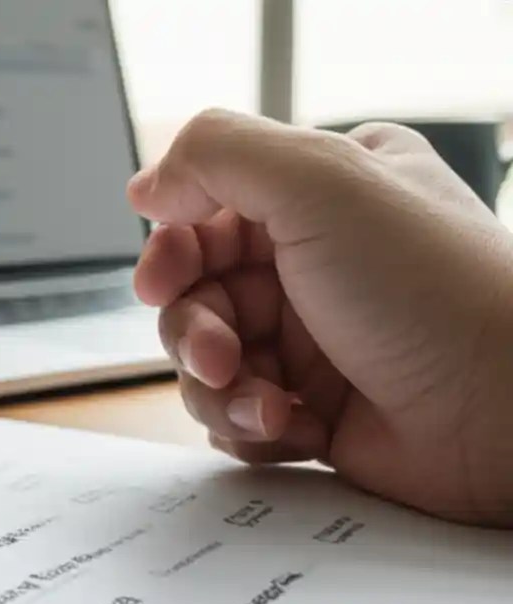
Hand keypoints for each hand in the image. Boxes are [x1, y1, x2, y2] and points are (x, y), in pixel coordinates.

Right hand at [128, 109, 512, 526]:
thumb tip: (146, 186)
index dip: (171, 251)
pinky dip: (248, 426)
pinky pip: (235, 414)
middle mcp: (314, 261)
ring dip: (218, 388)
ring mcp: (313, 339)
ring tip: (267, 405)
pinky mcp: (313, 407)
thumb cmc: (434, 294)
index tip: (163, 281)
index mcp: (322, 194)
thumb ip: (217, 155)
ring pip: (205, 360)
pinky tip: (293, 429)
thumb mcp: (321, 183)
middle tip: (219, 356)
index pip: (206, 212)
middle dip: (193, 330)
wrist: (507, 416)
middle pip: (194, 292)